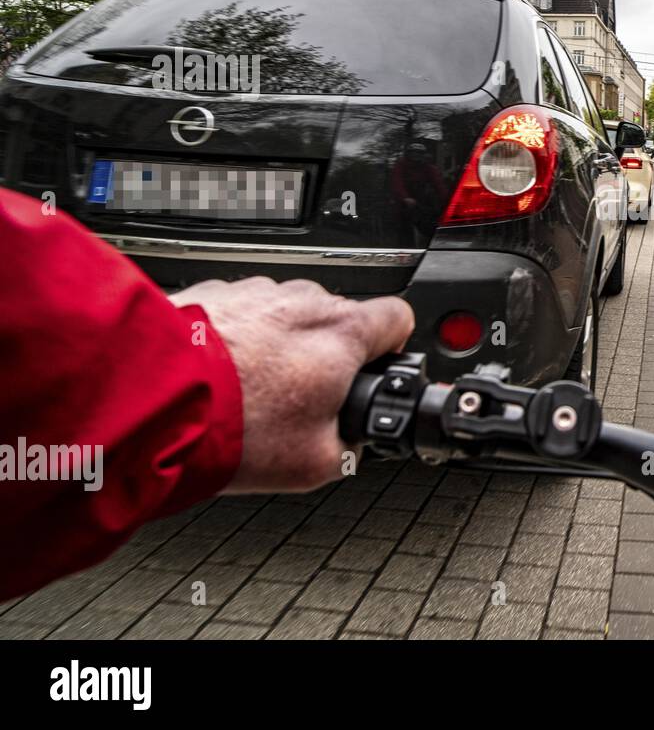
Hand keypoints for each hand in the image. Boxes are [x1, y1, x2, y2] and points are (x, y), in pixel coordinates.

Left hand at [170, 277, 413, 493]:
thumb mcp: (315, 463)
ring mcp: (254, 291)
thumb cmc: (233, 425)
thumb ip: (348, 448)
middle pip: (335, 321)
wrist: (154, 405)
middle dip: (324, 357)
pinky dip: (235, 342)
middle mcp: (303, 299)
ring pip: (284, 317)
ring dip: (276, 348)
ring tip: (249, 393)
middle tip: (299, 401)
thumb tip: (346, 446)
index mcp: (343, 331)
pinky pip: (238, 316)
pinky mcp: (211, 294)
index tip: (376, 368)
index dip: (392, 347)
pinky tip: (218, 380)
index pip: (398, 317)